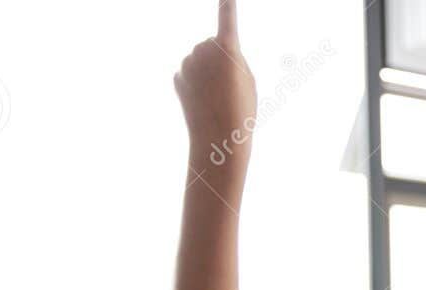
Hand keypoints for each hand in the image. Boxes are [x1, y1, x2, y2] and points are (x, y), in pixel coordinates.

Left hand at [175, 1, 256, 179]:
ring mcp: (187, 62)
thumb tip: (210, 51)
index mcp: (226, 48)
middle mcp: (203, 49)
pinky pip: (191, 74)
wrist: (217, 141)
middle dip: (220, 59)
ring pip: (200, 59)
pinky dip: (197, 84)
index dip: (227, 4)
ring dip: (209, 73)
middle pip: (212, 44)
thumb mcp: (248, 81)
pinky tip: (204, 102)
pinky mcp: (177, 76)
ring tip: (219, 98)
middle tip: (231, 87)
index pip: (227, 19)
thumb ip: (232, 59)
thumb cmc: (241, 111)